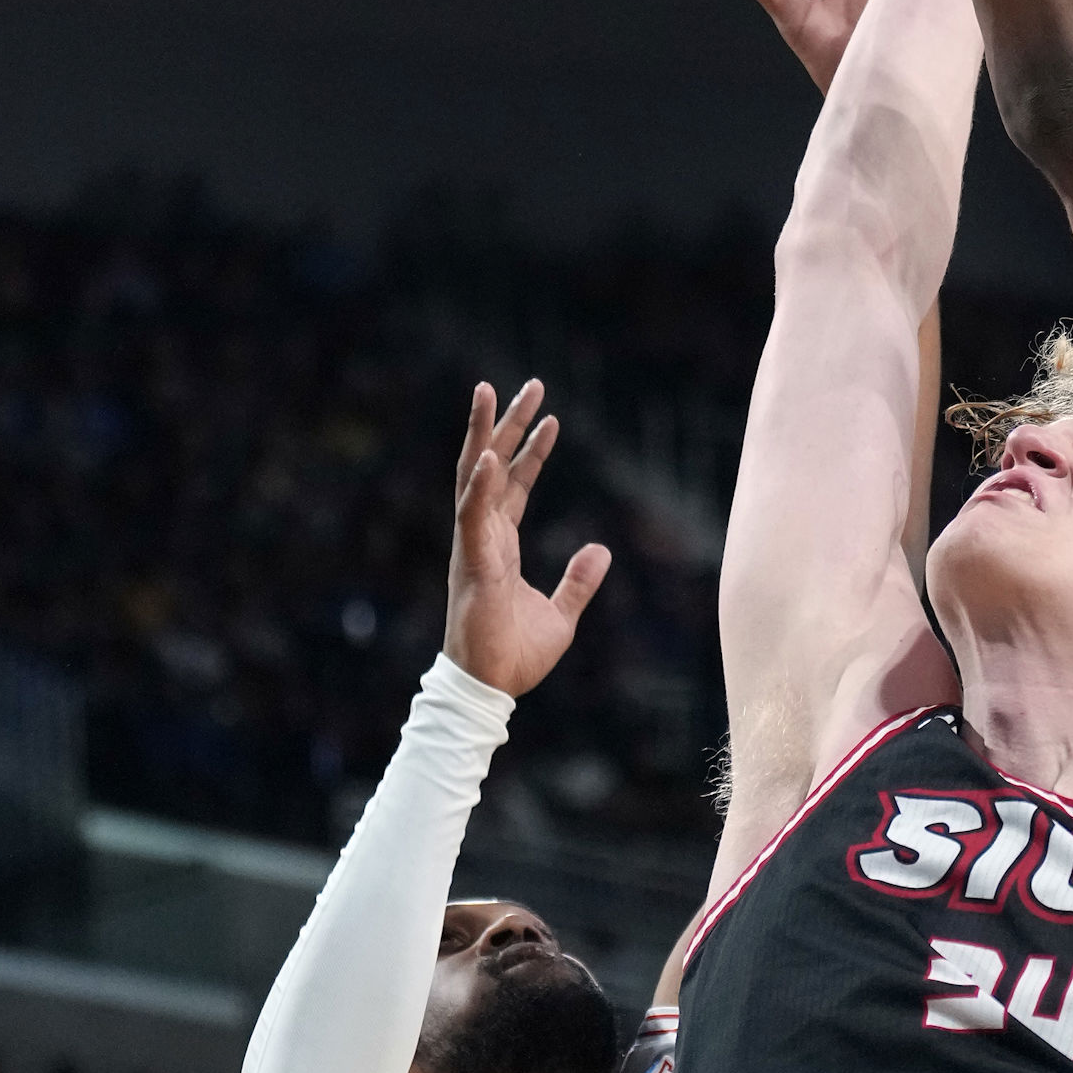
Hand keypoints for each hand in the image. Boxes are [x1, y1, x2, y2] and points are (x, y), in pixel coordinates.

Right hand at [443, 381, 609, 696]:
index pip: (515, 485)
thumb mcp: (562, 614)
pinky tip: (490, 454)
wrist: (493, 687)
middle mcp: (482, 536)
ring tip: (488, 391)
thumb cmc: (516, 654)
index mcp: (500, 544)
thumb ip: (578, 580)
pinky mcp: (471, 562)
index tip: (552, 418)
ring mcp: (473, 545)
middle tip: (529, 384)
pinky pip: (472, 515)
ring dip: (483, 433)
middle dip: (508, 423)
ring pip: (474, 476)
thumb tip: (601, 550)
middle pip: (492, 466)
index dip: (533, 450)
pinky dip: (480, 485)